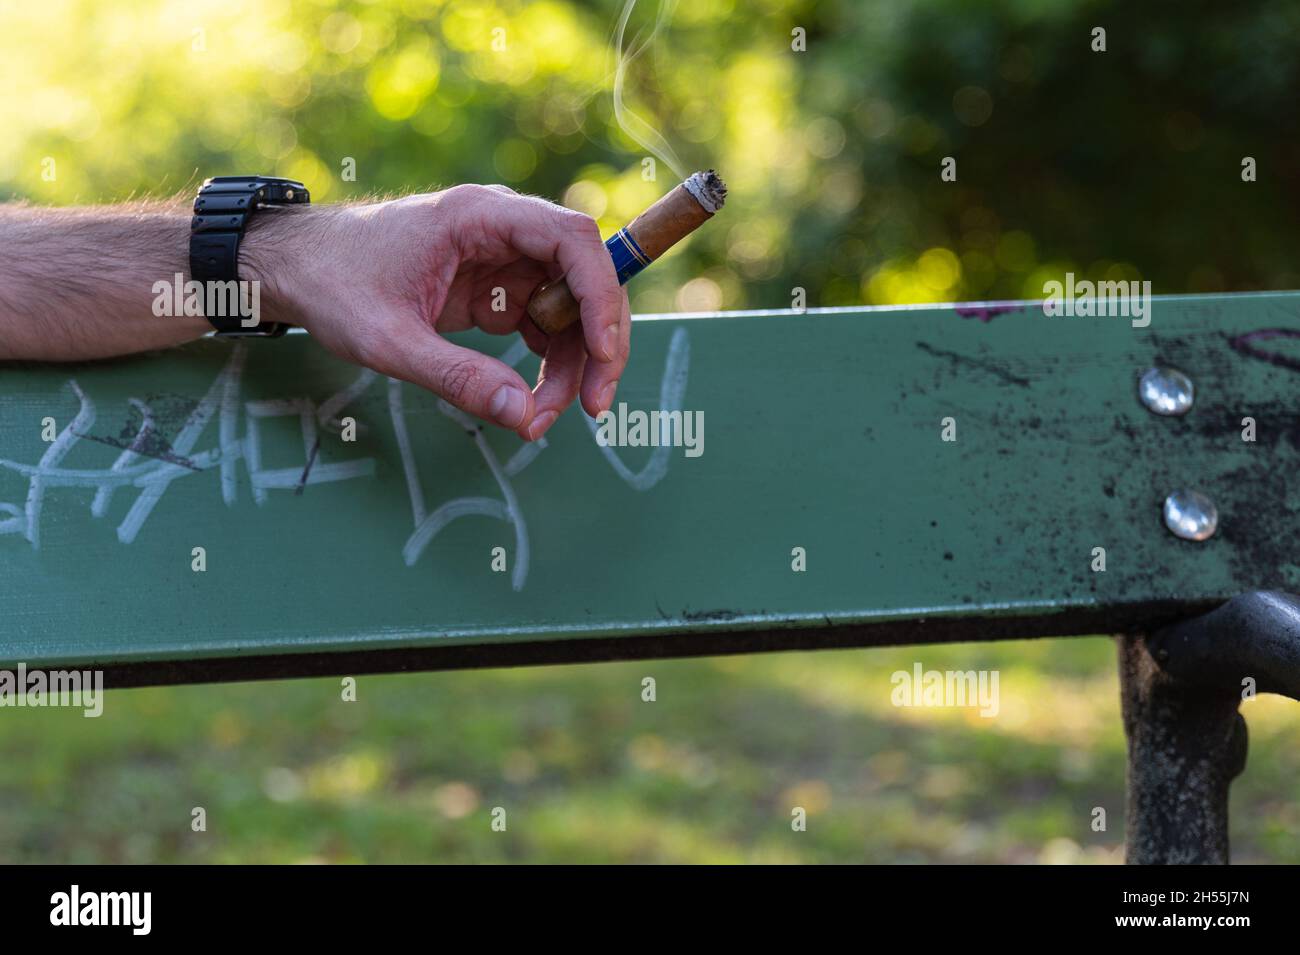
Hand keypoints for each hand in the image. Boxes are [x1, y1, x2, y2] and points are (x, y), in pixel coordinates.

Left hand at [248, 184, 629, 441]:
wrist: (294, 268)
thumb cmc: (332, 285)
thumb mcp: (388, 340)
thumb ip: (456, 377)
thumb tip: (524, 417)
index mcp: (479, 217)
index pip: (572, 240)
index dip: (600, 296)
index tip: (602, 355)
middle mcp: (501, 230)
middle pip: (583, 277)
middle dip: (597, 342)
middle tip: (593, 405)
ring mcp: (501, 259)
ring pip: (568, 307)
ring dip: (572, 362)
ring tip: (541, 416)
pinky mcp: (494, 287)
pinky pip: (542, 322)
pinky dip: (548, 363)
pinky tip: (530, 399)